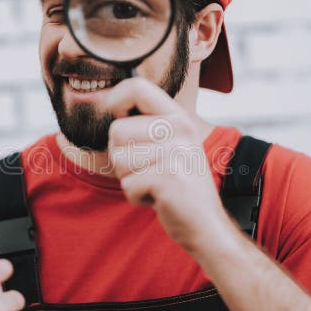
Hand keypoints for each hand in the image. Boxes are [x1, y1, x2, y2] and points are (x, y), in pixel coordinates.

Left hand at [102, 77, 228, 251]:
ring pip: (118, 160)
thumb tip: (104, 102)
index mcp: (178, 117)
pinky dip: (137, 197)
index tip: (118, 118)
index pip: (136, 87)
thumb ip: (145, 124)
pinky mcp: (169, 178)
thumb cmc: (178, 184)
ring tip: (155, 183)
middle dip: (121, 157)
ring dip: (129, 179)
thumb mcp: (169, 145)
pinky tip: (159, 198)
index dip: (115, 100)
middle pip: (116, 131)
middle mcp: (180, 129)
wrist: (206, 223)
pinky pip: (128, 185)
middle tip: (147, 169)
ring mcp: (176, 153)